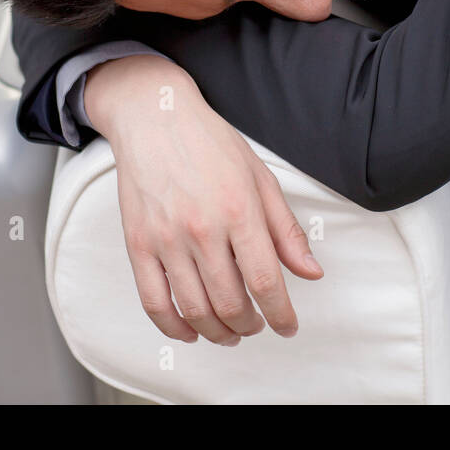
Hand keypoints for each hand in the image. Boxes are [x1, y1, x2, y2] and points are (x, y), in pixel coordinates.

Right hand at [84, 55, 323, 345]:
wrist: (154, 117)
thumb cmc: (209, 142)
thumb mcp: (261, 178)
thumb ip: (286, 230)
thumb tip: (310, 272)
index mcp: (239, 210)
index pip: (265, 281)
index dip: (281, 314)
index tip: (288, 326)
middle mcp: (202, 229)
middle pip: (230, 302)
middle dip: (250, 325)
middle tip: (258, 325)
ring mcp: (166, 239)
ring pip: (194, 309)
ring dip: (218, 332)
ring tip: (230, 332)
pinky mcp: (138, 244)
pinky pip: (153, 302)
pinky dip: (173, 328)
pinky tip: (190, 332)